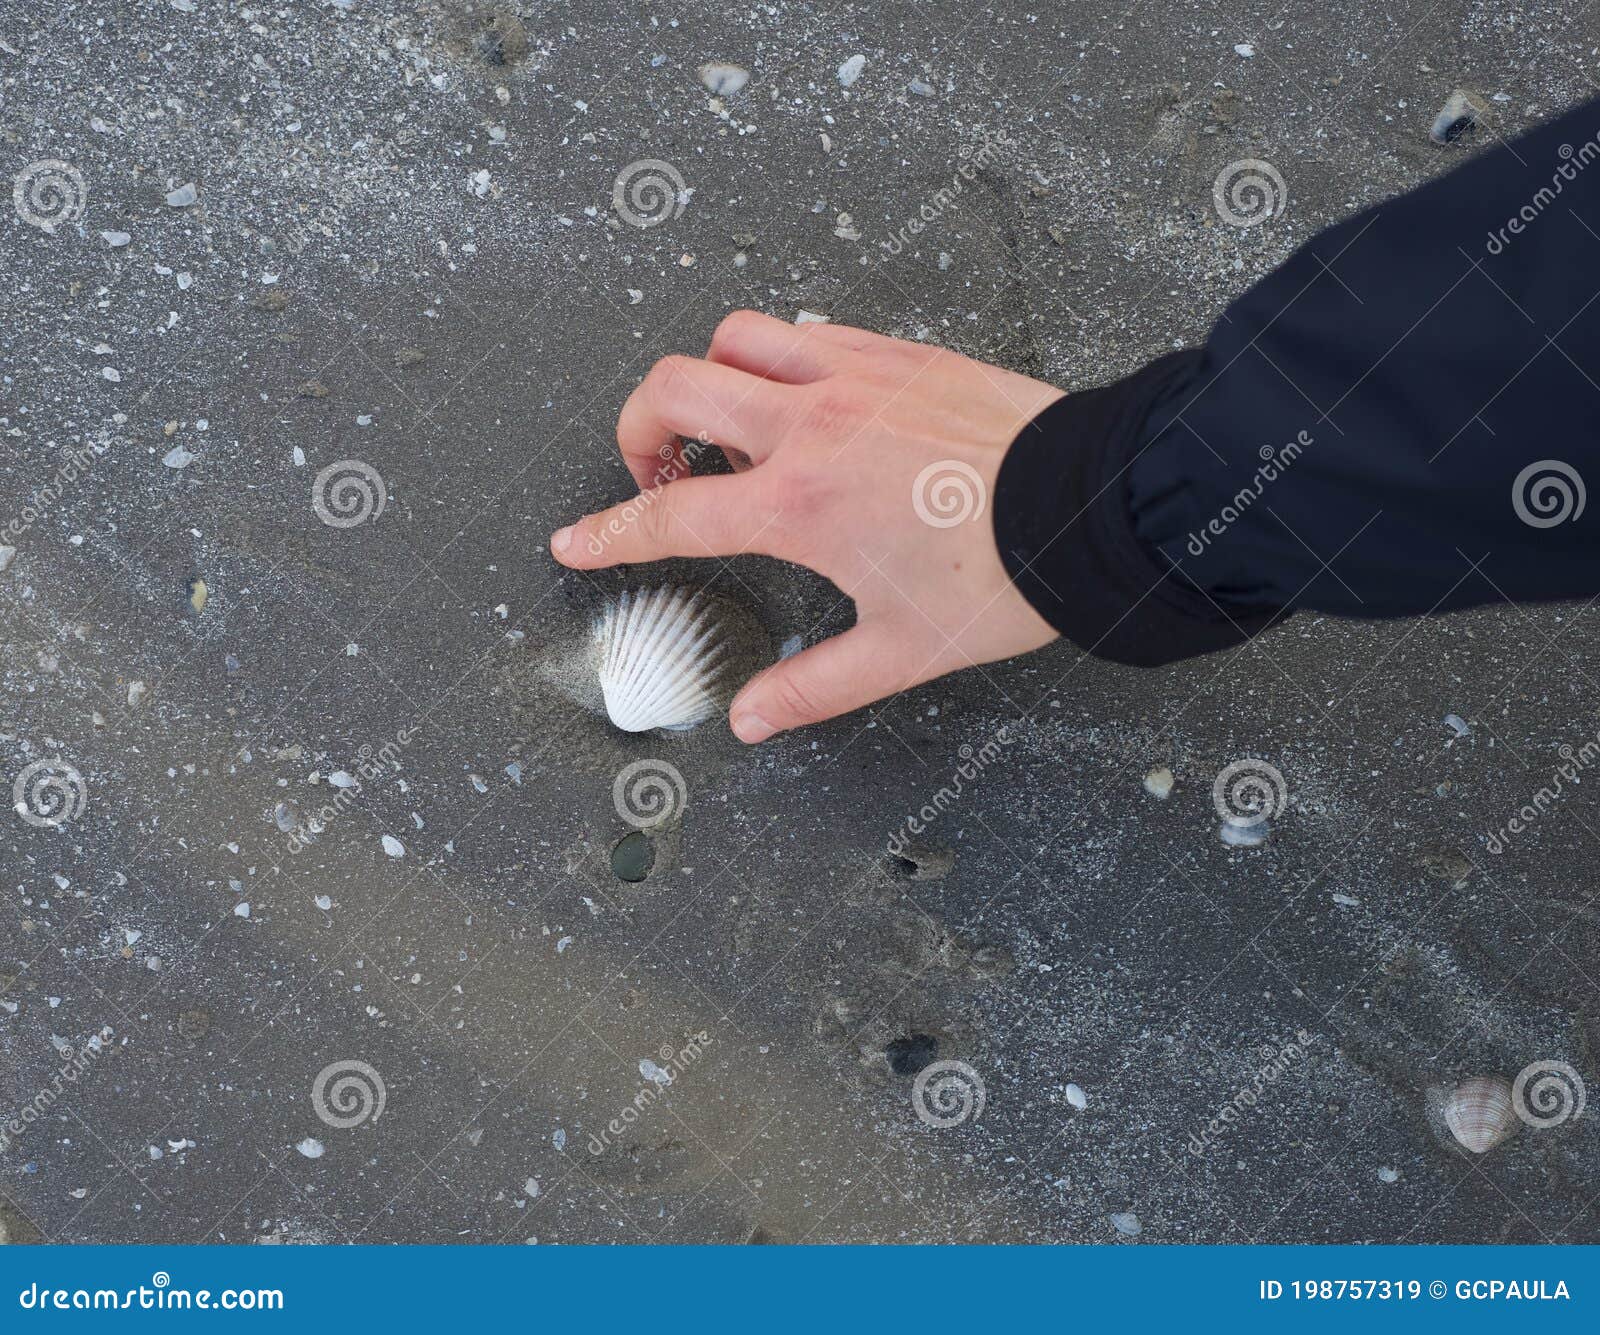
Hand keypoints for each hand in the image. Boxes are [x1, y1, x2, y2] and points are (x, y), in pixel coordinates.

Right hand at [550, 311, 1062, 741]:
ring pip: (735, 336)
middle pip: (674, 388)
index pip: (671, 515)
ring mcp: (852, 375)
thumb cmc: (1003, 574)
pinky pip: (809, 329)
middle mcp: (811, 425)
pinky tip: (806, 401)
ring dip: (710, 376)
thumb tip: (752, 718)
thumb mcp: (900, 652)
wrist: (1092, 504)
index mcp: (799, 504)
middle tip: (658, 471)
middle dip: (639, 428)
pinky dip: (782, 356)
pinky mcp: (897, 351)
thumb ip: (811, 687)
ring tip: (730, 428)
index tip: (577, 537)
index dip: (610, 531)